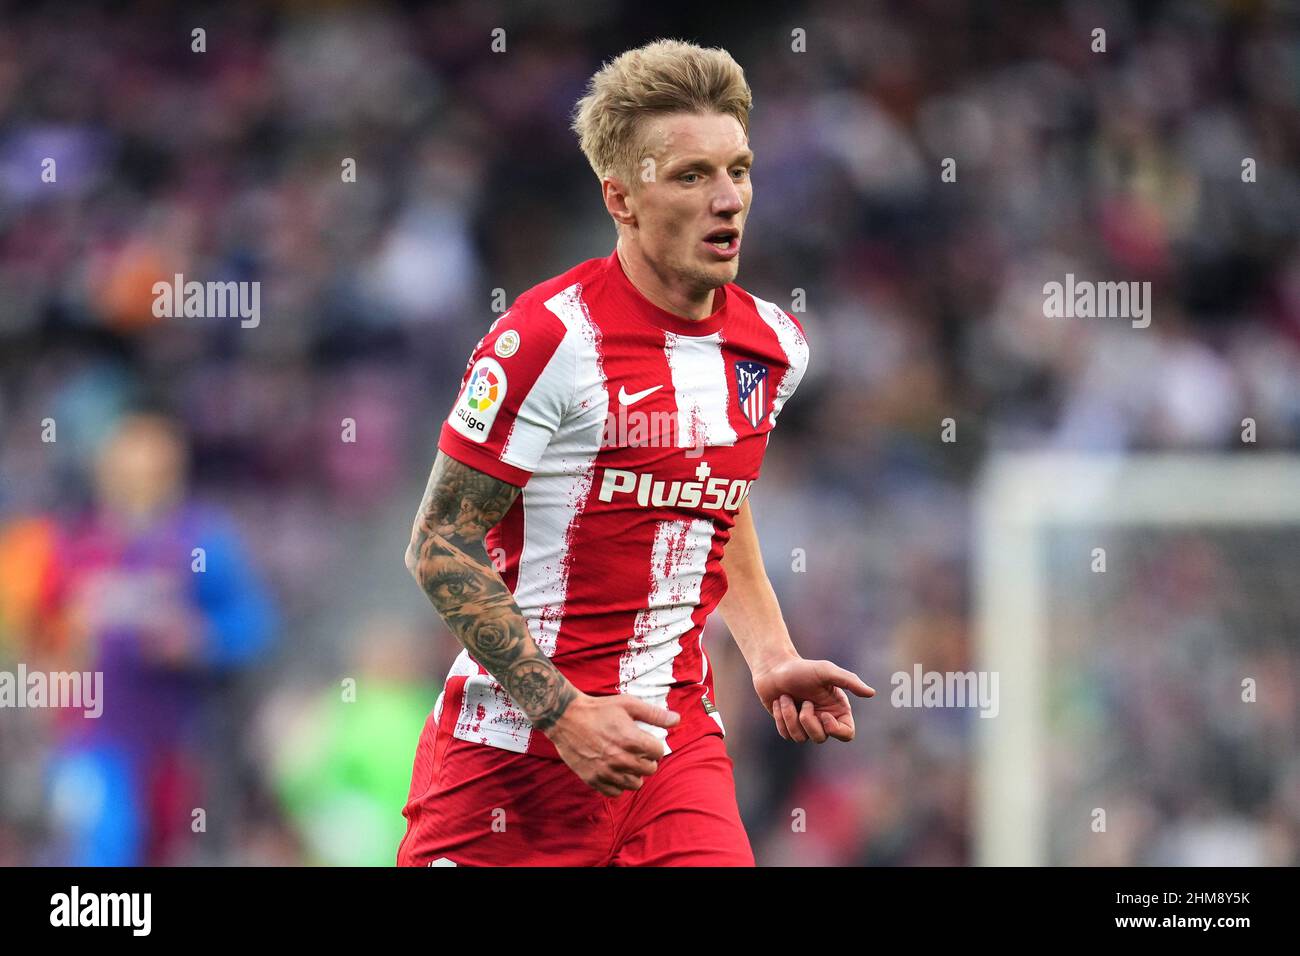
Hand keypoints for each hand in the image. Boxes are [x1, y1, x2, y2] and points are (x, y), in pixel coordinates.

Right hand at [541, 693, 679, 796]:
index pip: (659, 752)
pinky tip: (614, 770)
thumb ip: (654, 714)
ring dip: (635, 773)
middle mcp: (620, 758)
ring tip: (626, 761)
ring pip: (635, 784)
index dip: (655, 745)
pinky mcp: (593, 779)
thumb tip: (677, 720)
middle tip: (637, 751)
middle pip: (650, 770)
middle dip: (647, 759)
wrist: (566, 718)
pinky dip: (618, 784)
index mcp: (631, 739)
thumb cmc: (599, 709)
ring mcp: (606, 771)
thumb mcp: (628, 705)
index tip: (646, 740)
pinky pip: (616, 792)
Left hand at [753, 656, 874, 742]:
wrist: (774, 667)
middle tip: (804, 701)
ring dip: (790, 716)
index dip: (836, 730)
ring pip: (801, 738)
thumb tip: (872, 693)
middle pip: (821, 738)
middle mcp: (823, 719)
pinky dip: (781, 717)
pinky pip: (786, 735)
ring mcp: (805, 725)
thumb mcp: (826, 671)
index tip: (824, 716)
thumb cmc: (802, 668)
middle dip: (808, 721)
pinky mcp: (789, 726)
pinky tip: (779, 702)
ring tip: (786, 697)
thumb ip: (849, 681)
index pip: (846, 734)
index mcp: (836, 709)